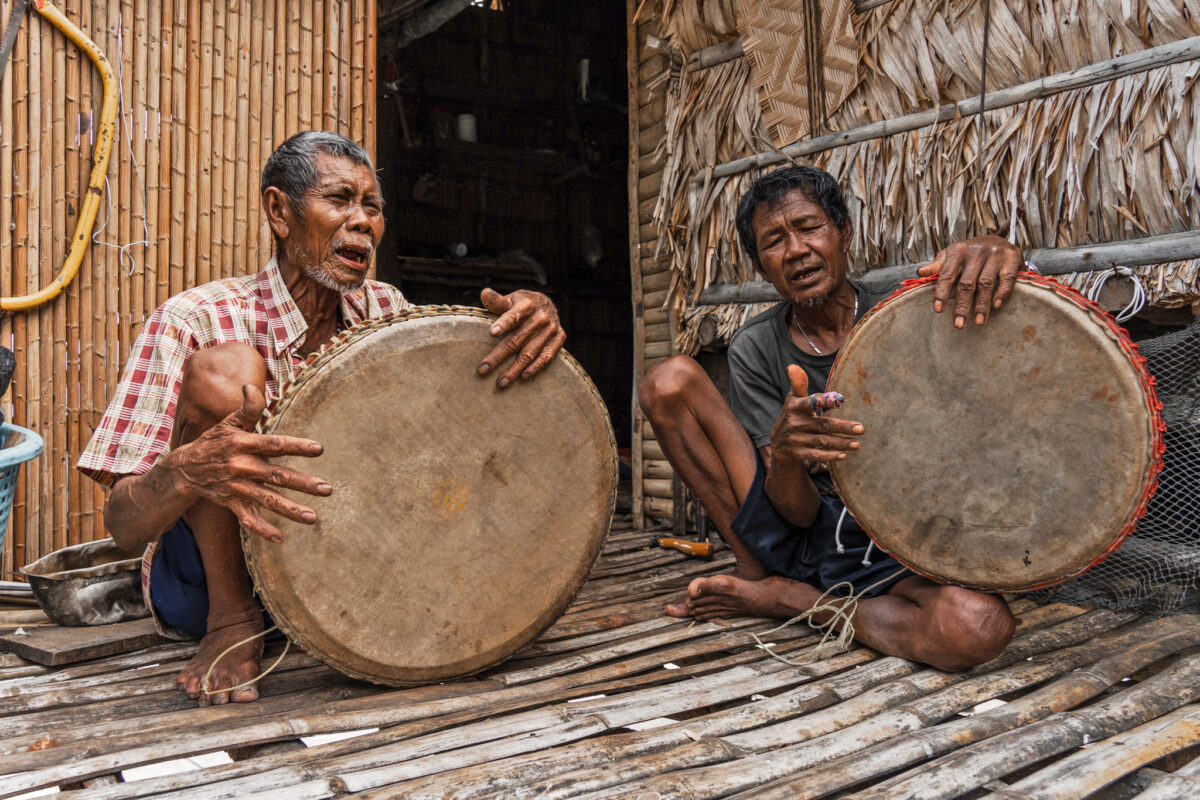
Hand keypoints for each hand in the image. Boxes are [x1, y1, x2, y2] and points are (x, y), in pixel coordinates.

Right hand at [168, 385, 331, 542]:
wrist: (185, 469)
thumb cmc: (214, 442)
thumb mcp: (228, 423)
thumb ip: (247, 408)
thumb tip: (252, 386)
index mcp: (244, 445)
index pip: (274, 444)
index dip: (296, 446)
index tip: (319, 448)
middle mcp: (243, 467)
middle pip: (277, 476)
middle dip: (303, 483)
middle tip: (327, 489)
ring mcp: (238, 487)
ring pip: (267, 500)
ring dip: (290, 510)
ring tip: (313, 518)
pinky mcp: (232, 503)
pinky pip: (248, 519)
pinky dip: (262, 530)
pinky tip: (281, 538)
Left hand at [477, 288, 565, 387]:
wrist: (547, 304)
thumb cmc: (522, 304)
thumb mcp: (511, 299)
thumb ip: (497, 301)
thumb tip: (484, 293)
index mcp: (528, 304)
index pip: (514, 315)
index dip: (504, 323)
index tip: (492, 333)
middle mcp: (542, 317)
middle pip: (517, 339)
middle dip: (499, 355)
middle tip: (483, 369)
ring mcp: (551, 329)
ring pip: (530, 352)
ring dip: (515, 368)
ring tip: (501, 382)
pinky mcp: (559, 339)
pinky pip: (547, 356)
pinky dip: (536, 367)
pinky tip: (524, 377)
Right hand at [769, 366, 862, 472]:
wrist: (778, 442)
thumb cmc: (793, 414)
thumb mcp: (793, 399)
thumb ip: (798, 383)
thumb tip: (793, 366)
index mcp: (796, 407)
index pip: (810, 403)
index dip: (823, 402)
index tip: (839, 400)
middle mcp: (795, 424)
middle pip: (823, 425)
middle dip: (842, 427)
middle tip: (862, 429)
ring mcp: (797, 440)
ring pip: (822, 441)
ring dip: (841, 443)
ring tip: (858, 444)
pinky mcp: (799, 454)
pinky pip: (816, 455)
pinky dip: (829, 456)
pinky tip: (844, 455)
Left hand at [917, 235, 1023, 327]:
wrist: (998, 238)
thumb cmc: (970, 252)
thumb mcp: (952, 254)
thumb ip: (938, 265)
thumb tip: (920, 273)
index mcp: (958, 251)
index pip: (947, 274)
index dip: (942, 293)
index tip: (938, 310)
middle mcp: (976, 252)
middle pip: (966, 283)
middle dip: (962, 305)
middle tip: (959, 324)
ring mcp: (995, 254)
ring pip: (986, 283)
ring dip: (982, 304)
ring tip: (978, 321)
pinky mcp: (1012, 258)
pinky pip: (1007, 278)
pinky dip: (1002, 292)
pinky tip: (997, 305)